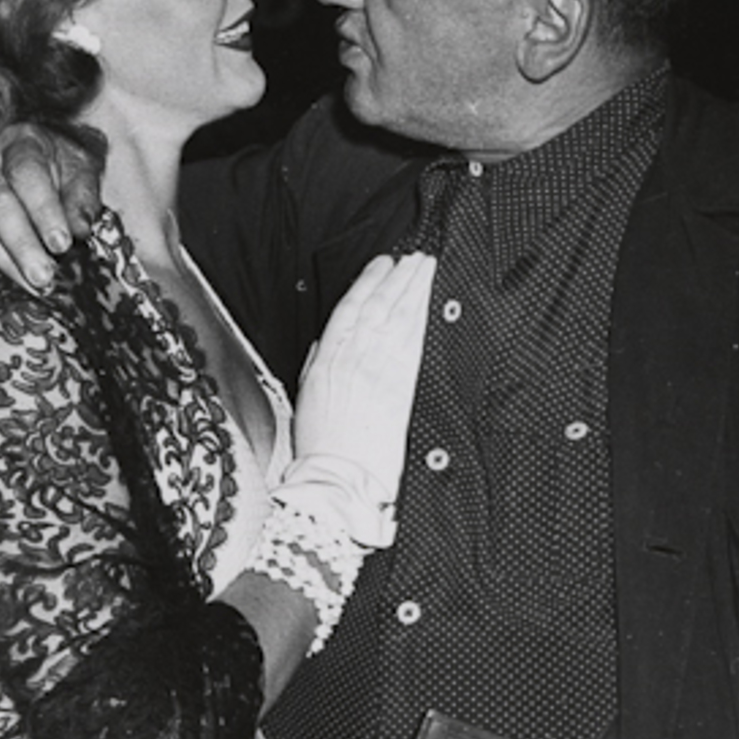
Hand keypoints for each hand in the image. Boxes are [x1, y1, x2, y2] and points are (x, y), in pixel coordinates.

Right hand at [0, 123, 101, 291]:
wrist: (44, 158)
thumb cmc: (64, 167)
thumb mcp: (83, 174)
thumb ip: (81, 201)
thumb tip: (80, 232)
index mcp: (23, 143)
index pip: (26, 173)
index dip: (43, 211)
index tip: (62, 244)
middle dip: (22, 243)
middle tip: (44, 275)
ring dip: (6, 259)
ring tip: (34, 285)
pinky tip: (17, 278)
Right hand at [286, 252, 435, 539]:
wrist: (338, 480)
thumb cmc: (320, 445)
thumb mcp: (306, 396)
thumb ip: (319, 364)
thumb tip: (328, 344)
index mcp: (326, 359)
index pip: (350, 308)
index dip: (369, 282)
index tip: (384, 264)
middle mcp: (352, 358)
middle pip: (379, 307)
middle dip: (399, 279)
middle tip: (417, 258)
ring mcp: (377, 370)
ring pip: (398, 318)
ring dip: (414, 290)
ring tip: (427, 270)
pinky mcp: (399, 387)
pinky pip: (412, 343)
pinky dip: (421, 318)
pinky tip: (431, 304)